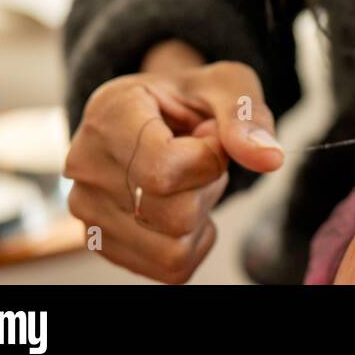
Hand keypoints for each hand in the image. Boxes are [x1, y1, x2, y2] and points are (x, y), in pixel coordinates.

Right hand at [63, 42, 283, 282]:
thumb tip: (270, 159)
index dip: (208, 160)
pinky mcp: (102, 242)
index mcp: (109, 114)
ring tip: (188, 178)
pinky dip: (192, 241)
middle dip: (208, 186)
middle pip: (173, 215)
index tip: (210, 135)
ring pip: (172, 249)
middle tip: (200, 154)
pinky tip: (182, 202)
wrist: (160, 112)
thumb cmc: (193, 97)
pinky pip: (170, 268)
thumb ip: (246, 117)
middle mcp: (84, 164)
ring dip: (200, 216)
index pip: (163, 171)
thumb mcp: (227, 86)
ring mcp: (87, 209)